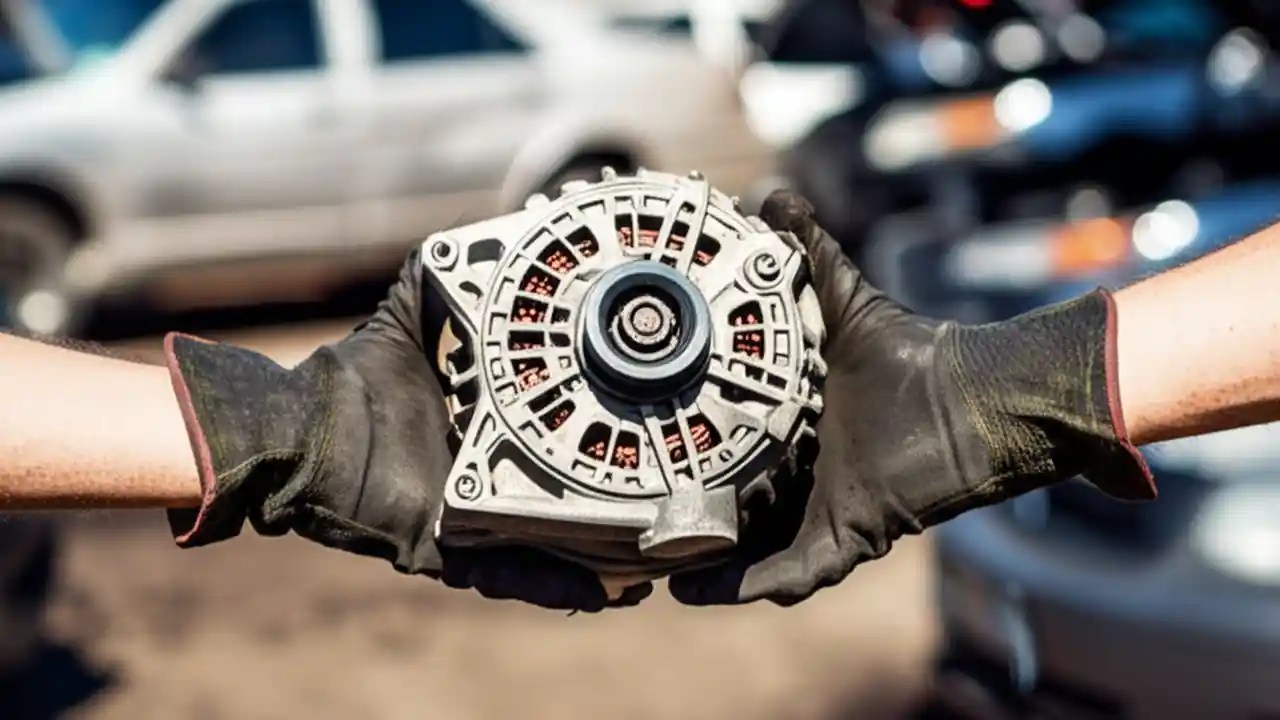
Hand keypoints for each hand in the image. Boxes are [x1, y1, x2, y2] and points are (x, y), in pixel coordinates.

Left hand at [164, 251, 649, 611]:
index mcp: (480, 430)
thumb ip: (438, 279)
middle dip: (609, 515)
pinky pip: (504, 575)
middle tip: (664, 513)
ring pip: (544, 549)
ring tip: (647, 567)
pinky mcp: (443, 549)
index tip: (643, 435)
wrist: (301, 426)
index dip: (595, 442)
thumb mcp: (408, 315)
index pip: (549, 440)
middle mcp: (480, 477)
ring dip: (595, 558)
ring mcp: (465, 520)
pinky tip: (602, 588)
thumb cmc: (351, 378)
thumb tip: (478, 236)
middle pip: (558, 503)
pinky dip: (553, 583)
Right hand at [668, 190, 1154, 605]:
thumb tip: (770, 192)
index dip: (680, 447)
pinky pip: (789, 573)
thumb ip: (806, 249)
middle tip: (625, 513)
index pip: (723, 442)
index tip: (627, 444)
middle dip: (683, 516)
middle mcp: (799, 471)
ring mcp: (820, 507)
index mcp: (788, 425)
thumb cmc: (909, 349)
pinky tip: (694, 588)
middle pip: (730, 503)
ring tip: (644, 563)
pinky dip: (743, 585)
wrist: (974, 394)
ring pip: (748, 549)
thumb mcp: (840, 295)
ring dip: (702, 561)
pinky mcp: (847, 535)